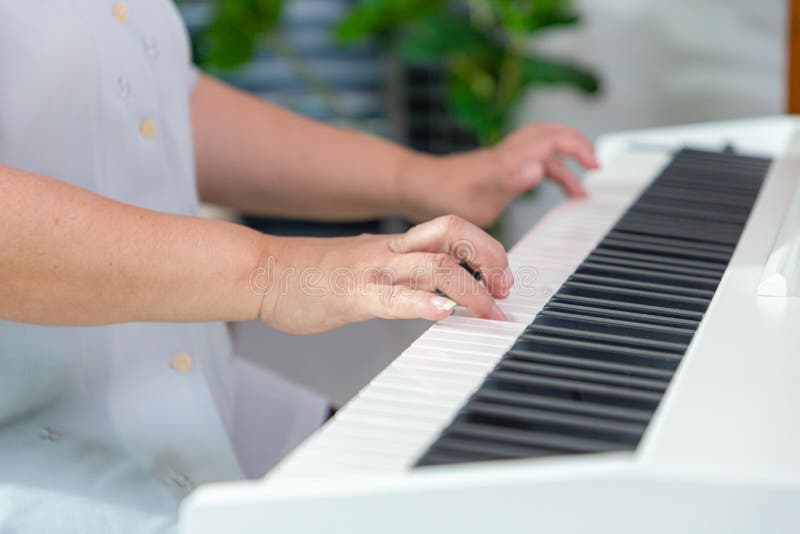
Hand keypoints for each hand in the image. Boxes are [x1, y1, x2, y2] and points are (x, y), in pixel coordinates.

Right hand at [254, 215, 512, 333]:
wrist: (262, 271)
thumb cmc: (310, 274)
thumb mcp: (365, 267)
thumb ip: (398, 274)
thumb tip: (431, 288)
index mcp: (394, 245)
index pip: (452, 229)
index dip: (487, 247)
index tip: (501, 276)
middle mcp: (389, 251)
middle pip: (454, 233)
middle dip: (490, 256)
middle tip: (504, 287)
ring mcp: (372, 271)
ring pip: (433, 265)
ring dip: (470, 288)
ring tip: (488, 309)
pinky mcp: (352, 295)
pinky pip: (392, 298)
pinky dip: (422, 305)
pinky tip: (442, 315)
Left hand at [399, 123, 598, 227]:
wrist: (415, 187)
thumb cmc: (442, 197)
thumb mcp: (479, 199)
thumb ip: (511, 183)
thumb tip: (538, 168)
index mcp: (508, 159)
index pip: (553, 139)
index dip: (578, 147)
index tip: (594, 166)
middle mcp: (507, 154)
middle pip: (551, 135)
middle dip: (577, 147)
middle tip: (594, 167)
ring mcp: (501, 159)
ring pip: (541, 149)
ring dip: (563, 164)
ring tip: (578, 191)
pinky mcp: (495, 167)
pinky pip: (529, 162)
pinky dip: (545, 173)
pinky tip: (547, 190)